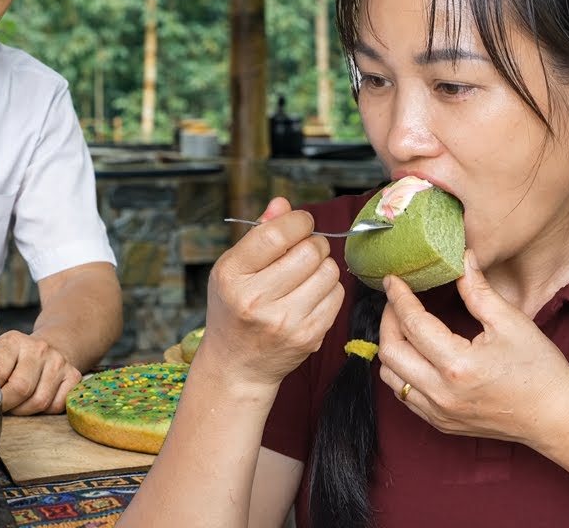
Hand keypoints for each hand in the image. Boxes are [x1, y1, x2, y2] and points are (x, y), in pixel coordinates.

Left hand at [0, 331, 81, 414]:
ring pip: (39, 402)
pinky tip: (36, 401)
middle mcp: (39, 348)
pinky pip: (56, 406)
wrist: (50, 347)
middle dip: (7, 406)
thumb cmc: (14, 357)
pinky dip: (44, 411)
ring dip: (24, 411)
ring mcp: (59, 362)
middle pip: (20, 389)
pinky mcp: (74, 376)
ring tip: (17, 405)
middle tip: (1, 409)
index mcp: (13, 341)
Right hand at [197, 197, 344, 389]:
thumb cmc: (234, 309)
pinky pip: (337, 295)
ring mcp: (284, 321)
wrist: (237, 365)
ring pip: (329, 271)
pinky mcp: (308, 336)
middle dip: (314, 243)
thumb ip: (259, 233)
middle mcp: (255, 299)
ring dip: (324, 266)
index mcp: (232, 275)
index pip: (276, 233)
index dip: (298, 221)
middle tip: (304, 251)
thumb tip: (283, 204)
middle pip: (310, 250)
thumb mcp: (233, 269)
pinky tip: (311, 295)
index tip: (300, 223)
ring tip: (307, 274)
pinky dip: (329, 289)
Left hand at [377, 250, 568, 445]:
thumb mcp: (512, 322)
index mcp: (457, 366)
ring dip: (392, 348)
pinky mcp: (441, 423)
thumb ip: (478, 290)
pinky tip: (416, 354)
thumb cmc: (540, 370)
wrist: (556, 418)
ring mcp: (439, 413)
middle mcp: (441, 394)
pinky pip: (405, 395)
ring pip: (391, 377)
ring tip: (404, 326)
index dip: (399, 297)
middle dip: (387, 320)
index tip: (393, 279)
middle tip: (397, 301)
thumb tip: (461, 258)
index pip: (412, 324)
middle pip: (390, 352)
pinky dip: (402, 371)